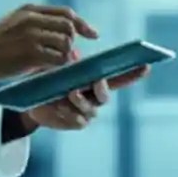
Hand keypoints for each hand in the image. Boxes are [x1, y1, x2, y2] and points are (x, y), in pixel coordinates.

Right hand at [0, 4, 97, 80]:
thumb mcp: (14, 26)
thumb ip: (39, 29)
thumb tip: (71, 45)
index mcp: (29, 9)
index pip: (65, 12)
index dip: (82, 24)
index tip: (93, 34)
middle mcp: (31, 19)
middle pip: (69, 27)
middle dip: (72, 42)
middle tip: (67, 55)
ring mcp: (31, 35)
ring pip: (66, 44)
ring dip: (66, 56)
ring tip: (55, 64)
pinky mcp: (30, 54)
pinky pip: (58, 60)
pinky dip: (60, 67)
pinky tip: (52, 71)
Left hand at [24, 64, 152, 130]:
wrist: (31, 101)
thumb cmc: (46, 80)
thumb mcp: (56, 67)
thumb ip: (67, 62)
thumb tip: (73, 53)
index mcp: (96, 80)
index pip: (119, 76)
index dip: (134, 72)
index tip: (146, 65)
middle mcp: (95, 97)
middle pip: (106, 95)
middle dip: (102, 87)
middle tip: (96, 81)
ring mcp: (87, 112)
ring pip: (91, 109)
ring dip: (81, 100)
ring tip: (71, 92)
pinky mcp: (76, 123)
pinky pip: (77, 120)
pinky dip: (69, 113)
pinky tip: (59, 106)